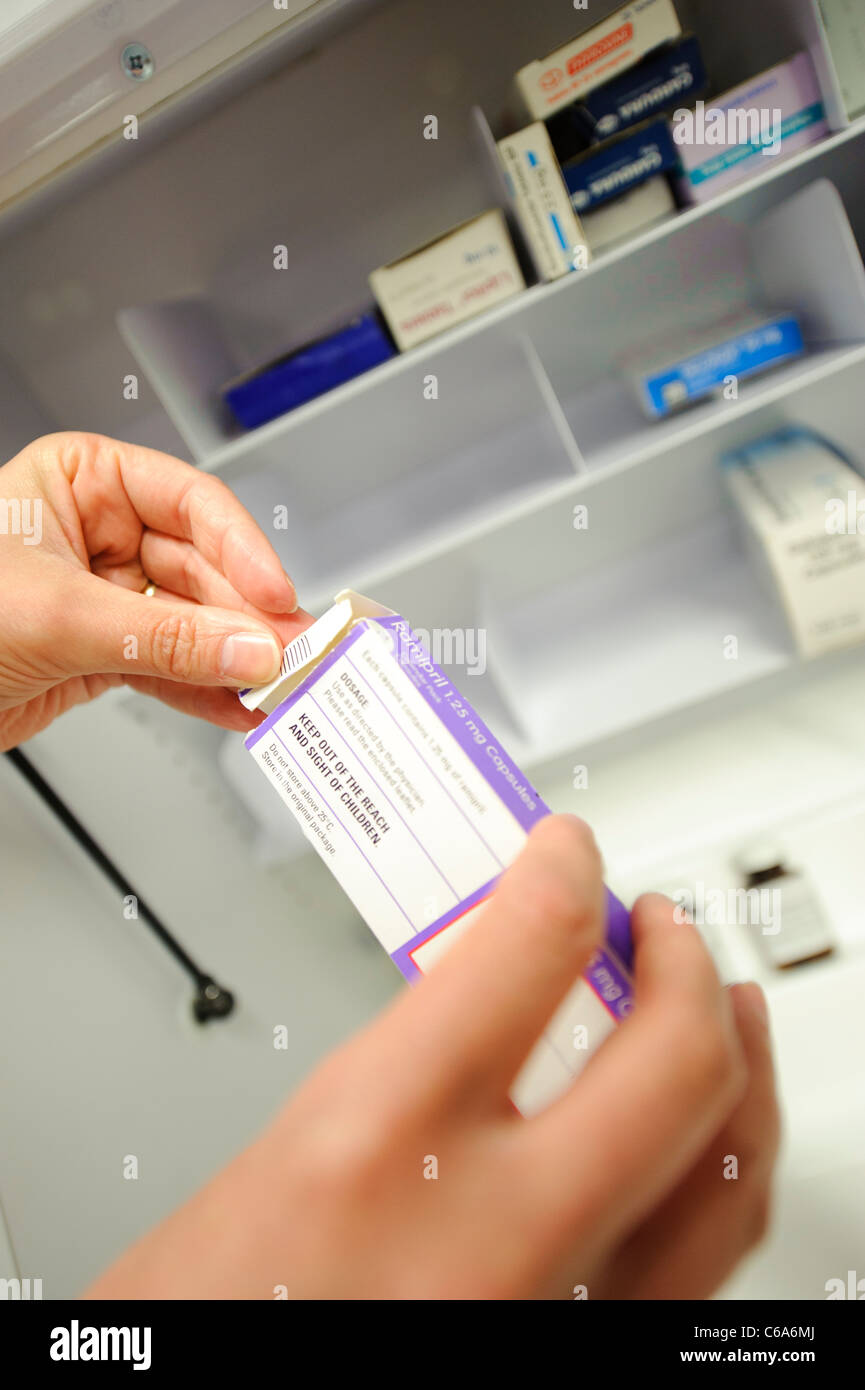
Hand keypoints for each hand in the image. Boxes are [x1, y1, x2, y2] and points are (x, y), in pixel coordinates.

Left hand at [0, 432, 311, 749]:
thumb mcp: (55, 614)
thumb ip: (161, 637)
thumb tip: (246, 646)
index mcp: (81, 480)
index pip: (188, 502)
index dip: (241, 549)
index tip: (275, 596)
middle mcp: (97, 532)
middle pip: (201, 569)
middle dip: (243, 619)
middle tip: (287, 656)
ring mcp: (104, 594)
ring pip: (192, 623)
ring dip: (232, 661)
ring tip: (273, 688)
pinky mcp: (103, 652)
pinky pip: (170, 667)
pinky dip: (204, 691)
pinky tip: (235, 706)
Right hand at [85, 816, 779, 1299]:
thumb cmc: (206, 1316)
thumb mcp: (271, 1156)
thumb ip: (395, 1065)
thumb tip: (486, 986)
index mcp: (374, 1152)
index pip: (526, 956)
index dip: (564, 875)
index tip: (567, 856)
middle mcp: (488, 1240)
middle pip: (670, 1061)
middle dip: (683, 961)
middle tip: (657, 925)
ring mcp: (555, 1314)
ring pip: (724, 1170)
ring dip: (738, 1059)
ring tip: (717, 1002)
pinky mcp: (584, 1361)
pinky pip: (702, 1260)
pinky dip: (722, 1170)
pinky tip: (707, 1132)